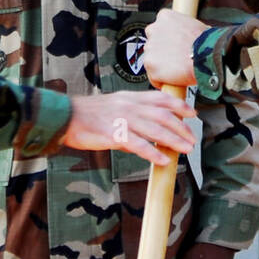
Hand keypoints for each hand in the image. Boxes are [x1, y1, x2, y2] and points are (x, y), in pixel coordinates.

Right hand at [63, 90, 195, 164]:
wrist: (65, 117)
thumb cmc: (88, 114)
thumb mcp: (113, 104)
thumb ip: (132, 112)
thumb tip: (149, 128)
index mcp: (130, 97)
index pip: (161, 98)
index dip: (179, 106)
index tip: (192, 114)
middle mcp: (129, 106)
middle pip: (163, 115)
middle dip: (181, 128)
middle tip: (192, 139)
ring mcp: (122, 119)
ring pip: (155, 130)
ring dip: (174, 140)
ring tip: (186, 150)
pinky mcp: (114, 134)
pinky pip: (138, 145)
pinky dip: (153, 153)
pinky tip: (163, 160)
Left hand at [143, 9, 205, 88]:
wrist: (207, 56)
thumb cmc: (207, 42)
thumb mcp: (195, 26)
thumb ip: (183, 30)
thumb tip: (185, 37)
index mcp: (165, 17)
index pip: (159, 28)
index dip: (168, 39)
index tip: (175, 46)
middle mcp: (153, 29)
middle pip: (153, 43)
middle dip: (162, 52)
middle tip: (176, 59)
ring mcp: (150, 47)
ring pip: (152, 60)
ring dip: (162, 66)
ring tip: (178, 70)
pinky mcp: (150, 64)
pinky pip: (154, 76)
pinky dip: (162, 80)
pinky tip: (174, 80)